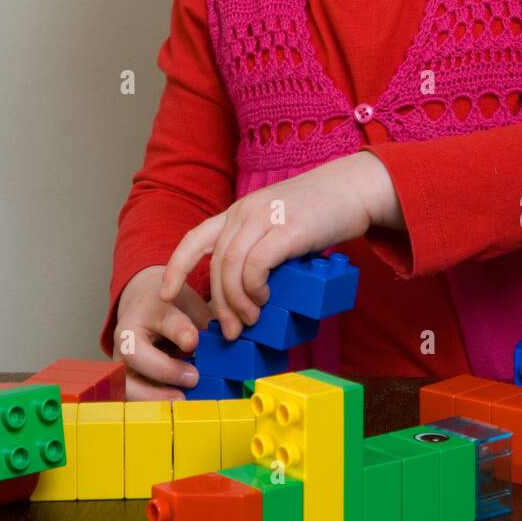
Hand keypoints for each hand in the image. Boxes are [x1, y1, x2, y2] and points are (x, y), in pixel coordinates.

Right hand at [112, 265, 213, 399]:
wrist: (140, 309)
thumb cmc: (170, 308)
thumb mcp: (188, 305)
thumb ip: (204, 323)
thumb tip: (226, 342)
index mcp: (149, 309)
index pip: (164, 319)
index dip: (180, 331)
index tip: (194, 342)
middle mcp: (127, 335)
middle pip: (134, 353)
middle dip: (164, 369)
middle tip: (193, 378)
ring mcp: (120, 360)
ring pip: (126, 382)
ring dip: (151, 395)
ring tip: (180, 400)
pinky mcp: (121, 380)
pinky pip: (129, 397)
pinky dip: (148, 405)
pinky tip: (170, 409)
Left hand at [157, 152, 393, 338]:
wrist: (354, 189)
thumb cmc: (321, 213)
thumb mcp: (279, 226)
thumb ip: (260, 250)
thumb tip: (249, 294)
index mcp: (239, 212)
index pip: (195, 239)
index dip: (176, 268)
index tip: (167, 295)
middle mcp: (245, 212)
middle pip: (216, 265)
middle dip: (218, 304)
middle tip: (229, 331)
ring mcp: (264, 218)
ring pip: (231, 268)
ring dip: (236, 303)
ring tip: (249, 321)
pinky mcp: (285, 229)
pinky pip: (255, 266)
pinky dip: (254, 289)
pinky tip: (265, 300)